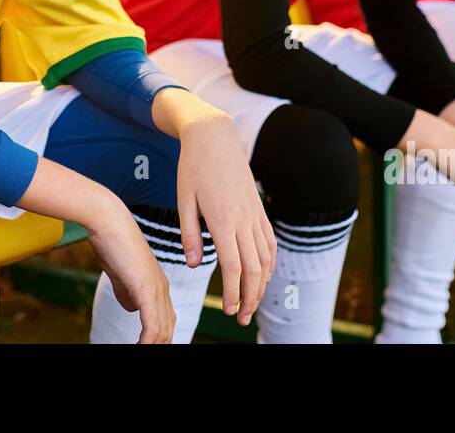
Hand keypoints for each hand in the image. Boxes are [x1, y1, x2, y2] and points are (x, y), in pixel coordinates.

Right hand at [85, 196, 176, 343]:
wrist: (108, 221)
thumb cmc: (111, 242)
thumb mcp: (120, 273)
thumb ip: (126, 291)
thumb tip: (132, 308)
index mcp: (158, 284)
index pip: (166, 320)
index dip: (159, 338)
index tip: (148, 346)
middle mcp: (162, 287)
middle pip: (168, 328)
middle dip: (160, 344)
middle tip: (147, 353)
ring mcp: (156, 288)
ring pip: (162, 330)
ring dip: (152, 346)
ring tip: (140, 352)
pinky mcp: (146, 288)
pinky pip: (152, 324)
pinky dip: (147, 341)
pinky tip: (140, 348)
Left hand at [153, 89, 275, 326]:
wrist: (213, 136)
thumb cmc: (192, 168)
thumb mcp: (183, 201)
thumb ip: (189, 235)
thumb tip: (193, 265)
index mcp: (222, 220)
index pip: (234, 267)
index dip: (235, 293)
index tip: (231, 311)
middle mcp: (243, 219)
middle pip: (255, 268)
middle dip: (251, 297)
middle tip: (243, 318)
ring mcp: (254, 213)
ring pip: (266, 257)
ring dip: (262, 284)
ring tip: (253, 303)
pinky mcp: (258, 208)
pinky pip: (269, 240)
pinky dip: (270, 262)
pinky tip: (264, 275)